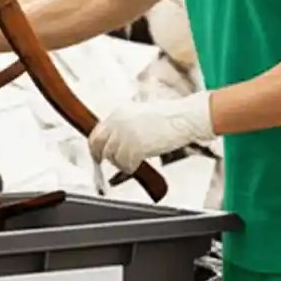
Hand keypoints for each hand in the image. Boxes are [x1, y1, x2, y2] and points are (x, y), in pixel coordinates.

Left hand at [88, 91, 214, 173]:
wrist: (184, 118)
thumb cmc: (169, 116)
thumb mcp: (139, 115)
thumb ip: (124, 126)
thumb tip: (114, 142)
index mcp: (118, 113)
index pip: (96, 133)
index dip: (97, 147)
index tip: (99, 156)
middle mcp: (118, 122)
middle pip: (98, 146)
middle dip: (104, 157)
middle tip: (113, 163)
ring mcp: (125, 135)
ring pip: (113, 157)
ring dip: (122, 163)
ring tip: (134, 161)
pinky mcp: (135, 147)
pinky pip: (126, 165)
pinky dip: (131, 168)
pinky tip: (139, 163)